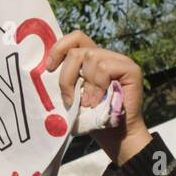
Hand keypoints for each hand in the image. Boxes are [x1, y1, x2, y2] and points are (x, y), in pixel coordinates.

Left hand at [45, 31, 151, 164]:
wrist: (115, 136)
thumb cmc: (92, 118)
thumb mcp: (71, 97)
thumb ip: (64, 80)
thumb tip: (44, 70)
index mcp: (90, 60)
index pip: (75, 38)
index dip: (59, 48)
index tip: (49, 68)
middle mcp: (105, 56)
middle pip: (78, 50)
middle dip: (67, 76)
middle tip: (68, 99)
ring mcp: (119, 60)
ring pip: (91, 57)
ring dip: (86, 86)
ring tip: (89, 104)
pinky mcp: (130, 69)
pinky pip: (105, 67)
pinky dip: (98, 86)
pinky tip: (99, 101)